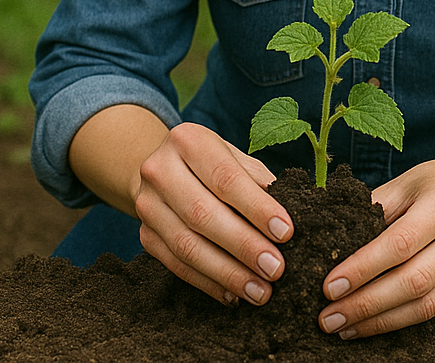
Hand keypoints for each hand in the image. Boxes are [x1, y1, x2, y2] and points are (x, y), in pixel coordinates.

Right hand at [133, 122, 293, 306]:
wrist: (162, 168)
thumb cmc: (213, 163)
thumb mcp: (235, 157)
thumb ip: (258, 182)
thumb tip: (289, 216)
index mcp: (188, 140)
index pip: (226, 178)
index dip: (256, 207)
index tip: (285, 232)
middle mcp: (160, 170)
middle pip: (203, 214)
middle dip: (243, 245)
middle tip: (275, 268)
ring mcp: (148, 205)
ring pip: (187, 246)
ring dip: (227, 273)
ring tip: (260, 290)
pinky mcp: (145, 237)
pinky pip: (177, 266)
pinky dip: (208, 283)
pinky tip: (233, 295)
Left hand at [316, 150, 434, 338]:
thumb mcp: (406, 182)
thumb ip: (374, 208)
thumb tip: (333, 243)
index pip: (400, 243)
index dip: (363, 268)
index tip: (329, 287)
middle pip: (414, 281)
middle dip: (366, 304)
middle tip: (329, 318)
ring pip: (426, 305)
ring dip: (380, 321)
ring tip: (344, 327)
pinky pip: (434, 309)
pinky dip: (399, 320)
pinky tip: (371, 322)